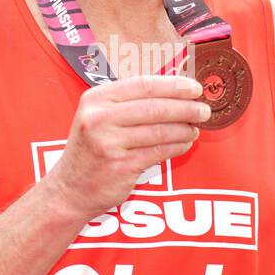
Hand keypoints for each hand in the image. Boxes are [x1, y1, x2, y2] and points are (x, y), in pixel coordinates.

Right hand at [42, 74, 209, 222]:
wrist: (70, 189)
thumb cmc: (91, 150)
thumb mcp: (98, 117)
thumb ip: (129, 103)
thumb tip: (174, 91)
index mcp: (96, 99)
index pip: (143, 85)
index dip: (174, 85)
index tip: (194, 87)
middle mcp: (99, 118)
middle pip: (155, 107)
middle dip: (186, 108)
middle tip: (204, 110)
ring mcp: (108, 143)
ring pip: (160, 130)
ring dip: (184, 129)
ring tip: (195, 128)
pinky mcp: (120, 166)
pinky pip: (159, 151)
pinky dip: (177, 146)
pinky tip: (185, 143)